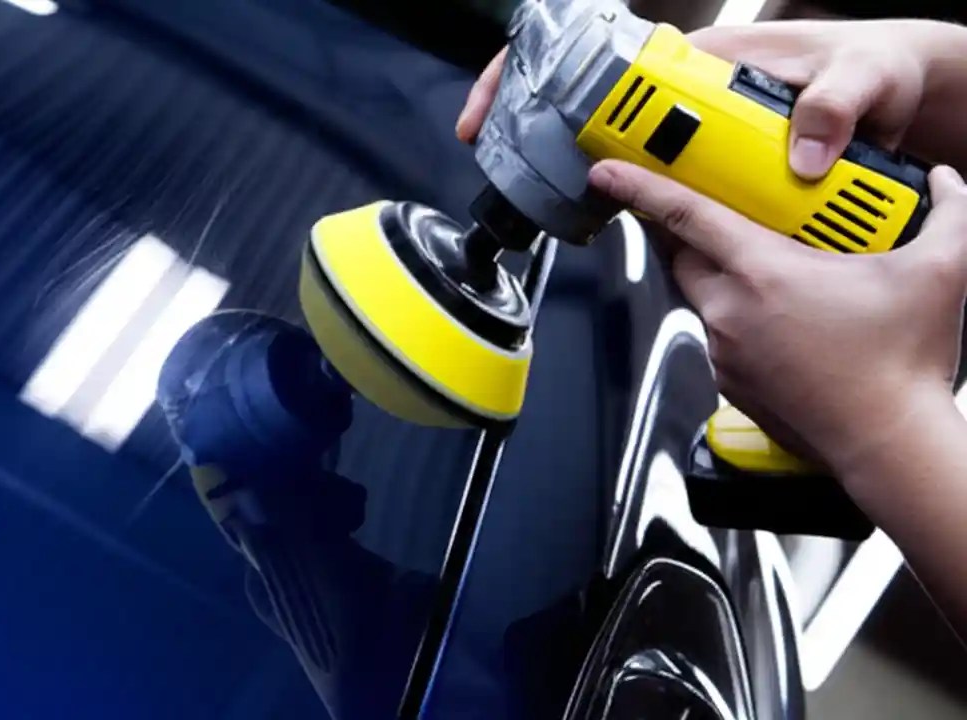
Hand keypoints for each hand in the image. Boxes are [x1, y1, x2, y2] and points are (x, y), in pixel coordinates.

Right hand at [456, 20, 941, 178]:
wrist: (893, 99)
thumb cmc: (874, 68)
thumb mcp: (863, 77)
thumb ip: (836, 107)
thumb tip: (803, 151)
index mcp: (708, 61)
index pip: (606, 62)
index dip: (541, 75)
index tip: (506, 107)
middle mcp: (691, 95)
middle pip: (589, 105)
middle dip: (532, 129)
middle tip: (499, 157)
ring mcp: (695, 131)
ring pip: (613, 149)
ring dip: (571, 172)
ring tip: (535, 197)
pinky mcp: (709, 165)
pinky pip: (649, 181)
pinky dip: (622, 202)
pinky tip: (604, 219)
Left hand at [587, 159, 966, 481]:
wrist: (888, 444)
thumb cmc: (901, 368)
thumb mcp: (939, 273)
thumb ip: (949, 214)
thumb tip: (948, 183)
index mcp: (764, 275)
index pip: (686, 217)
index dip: (642, 187)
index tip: (607, 171)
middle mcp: (731, 312)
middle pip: (680, 254)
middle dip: (681, 228)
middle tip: (699, 206)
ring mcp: (725, 350)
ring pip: (698, 295)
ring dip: (715, 273)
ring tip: (758, 262)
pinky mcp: (730, 380)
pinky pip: (717, 333)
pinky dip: (733, 314)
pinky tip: (774, 313)